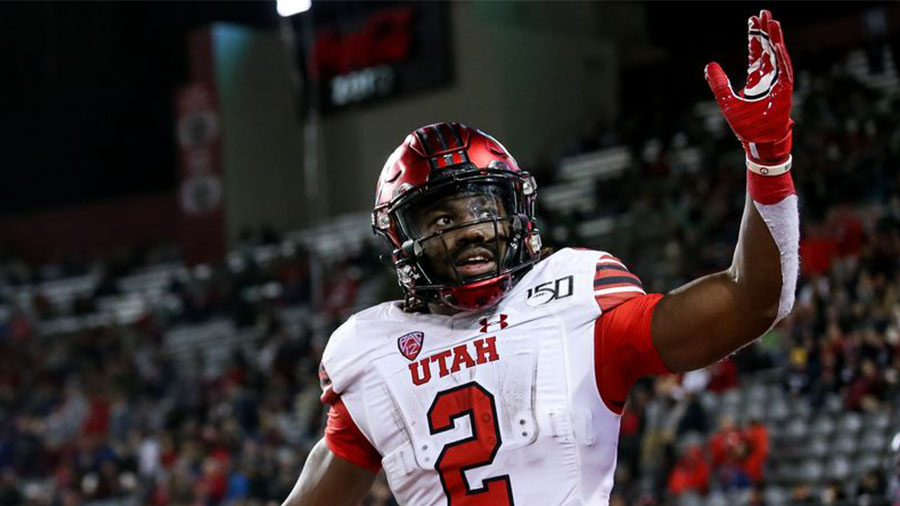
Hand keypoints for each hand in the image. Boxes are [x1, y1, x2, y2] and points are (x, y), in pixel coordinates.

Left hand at [705, 9, 793, 171]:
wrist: (758, 143)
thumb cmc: (746, 126)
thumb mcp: (726, 101)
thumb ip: (718, 83)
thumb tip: (709, 65)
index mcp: (756, 80)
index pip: (757, 52)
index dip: (755, 37)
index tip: (753, 20)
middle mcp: (769, 78)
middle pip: (768, 49)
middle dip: (766, 31)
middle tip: (764, 13)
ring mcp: (778, 84)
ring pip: (778, 56)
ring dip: (775, 39)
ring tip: (773, 22)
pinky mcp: (784, 92)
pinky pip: (784, 71)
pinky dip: (780, 58)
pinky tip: (776, 44)